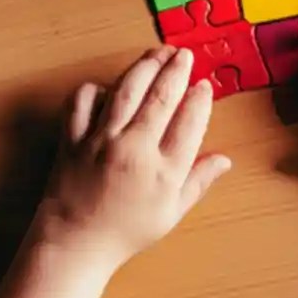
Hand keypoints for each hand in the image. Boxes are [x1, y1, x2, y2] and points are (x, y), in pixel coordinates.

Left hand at [38, 46, 231, 268]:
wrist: (74, 244)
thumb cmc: (125, 232)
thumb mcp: (171, 214)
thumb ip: (198, 182)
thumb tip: (225, 160)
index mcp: (163, 171)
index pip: (189, 122)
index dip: (200, 98)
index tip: (205, 85)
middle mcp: (133, 150)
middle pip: (161, 97)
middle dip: (176, 71)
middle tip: (185, 55)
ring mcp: (100, 141)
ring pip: (126, 91)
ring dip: (144, 66)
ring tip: (158, 53)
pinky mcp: (73, 138)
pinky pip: (82, 101)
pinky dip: (95, 88)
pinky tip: (109, 85)